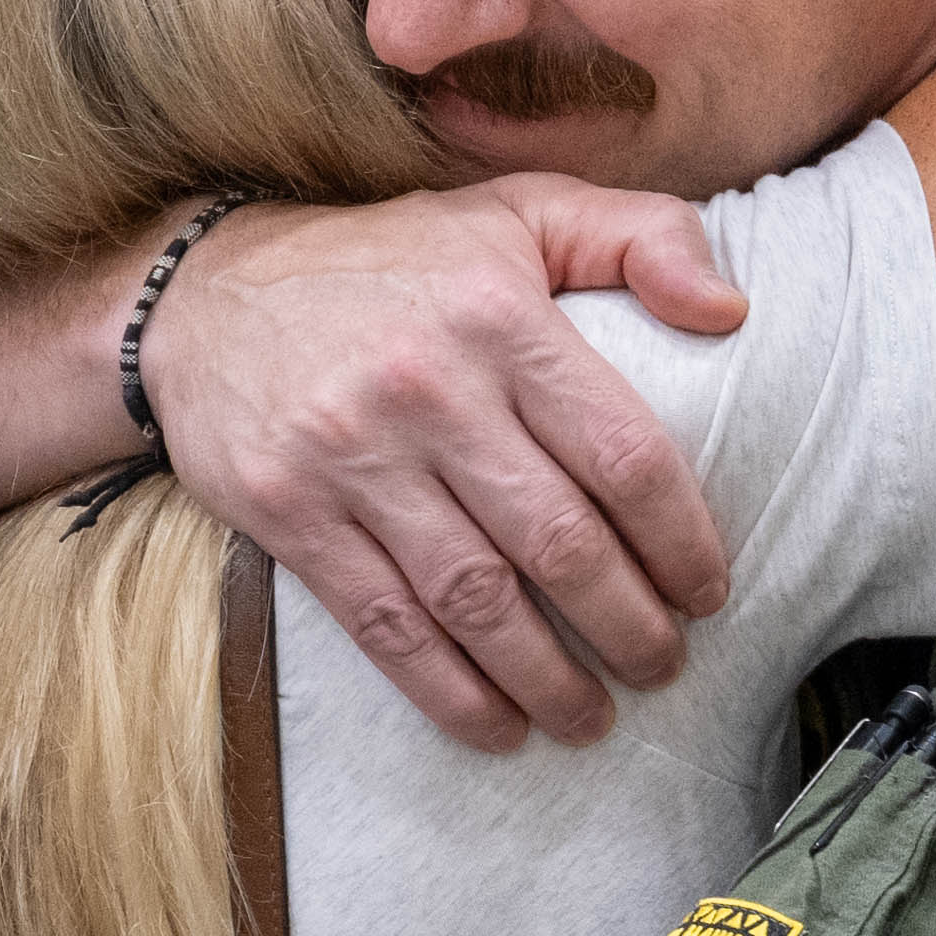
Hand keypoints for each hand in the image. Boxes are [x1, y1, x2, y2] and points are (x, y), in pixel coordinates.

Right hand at [143, 174, 746, 750]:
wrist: (202, 290)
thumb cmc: (396, 260)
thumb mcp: (524, 209)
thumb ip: (645, 237)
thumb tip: (733, 312)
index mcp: (502, 316)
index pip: (622, 452)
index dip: (679, 539)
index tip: (709, 592)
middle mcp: (430, 387)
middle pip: (558, 541)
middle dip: (628, 625)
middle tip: (665, 666)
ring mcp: (351, 455)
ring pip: (476, 599)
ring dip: (548, 677)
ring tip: (594, 717)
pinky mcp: (288, 511)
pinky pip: (385, 625)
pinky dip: (449, 691)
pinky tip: (498, 726)